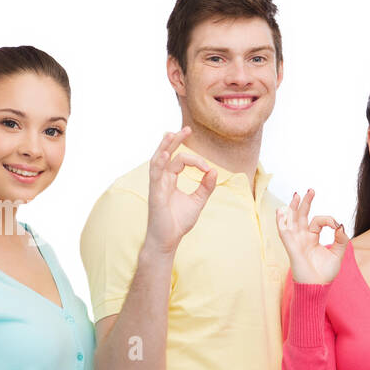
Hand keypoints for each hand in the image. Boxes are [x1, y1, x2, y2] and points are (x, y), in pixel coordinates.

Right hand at [144, 128, 218, 255]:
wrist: (168, 241)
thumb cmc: (178, 222)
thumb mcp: (197, 201)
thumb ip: (205, 186)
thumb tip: (214, 170)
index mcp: (170, 179)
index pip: (180, 161)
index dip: (195, 161)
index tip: (208, 169)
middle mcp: (161, 180)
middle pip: (166, 154)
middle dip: (175, 141)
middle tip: (187, 129)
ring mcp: (156, 186)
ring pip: (158, 161)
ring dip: (164, 147)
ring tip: (171, 134)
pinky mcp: (155, 194)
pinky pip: (155, 175)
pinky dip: (160, 164)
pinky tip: (166, 154)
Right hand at [275, 189, 346, 283]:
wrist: (317, 287)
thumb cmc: (325, 273)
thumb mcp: (338, 253)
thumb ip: (342, 239)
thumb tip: (341, 225)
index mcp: (312, 237)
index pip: (318, 221)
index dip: (328, 220)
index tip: (337, 226)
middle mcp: (302, 237)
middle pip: (302, 215)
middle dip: (306, 202)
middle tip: (311, 190)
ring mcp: (296, 241)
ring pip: (292, 220)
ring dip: (293, 207)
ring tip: (296, 195)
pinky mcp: (291, 248)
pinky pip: (284, 232)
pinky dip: (281, 221)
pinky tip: (281, 211)